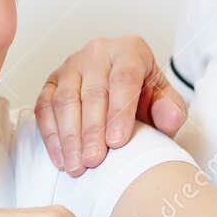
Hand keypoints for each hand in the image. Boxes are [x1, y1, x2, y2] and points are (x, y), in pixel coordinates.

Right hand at [33, 35, 187, 175]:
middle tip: (94, 161)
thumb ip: (171, 109)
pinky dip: (51, 135)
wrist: (123, 90)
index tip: (117, 142)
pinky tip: (61, 157)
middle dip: (92, 131)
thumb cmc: (143, 96)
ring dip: (69, 137)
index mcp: (129, 51)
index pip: (124, 78)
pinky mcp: (52, 82)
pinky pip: (45, 108)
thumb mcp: (165, 100)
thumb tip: (169, 117)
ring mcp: (71, 66)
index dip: (119, 111)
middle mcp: (98, 53)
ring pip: (65, 100)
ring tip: (77, 166)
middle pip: (92, 92)